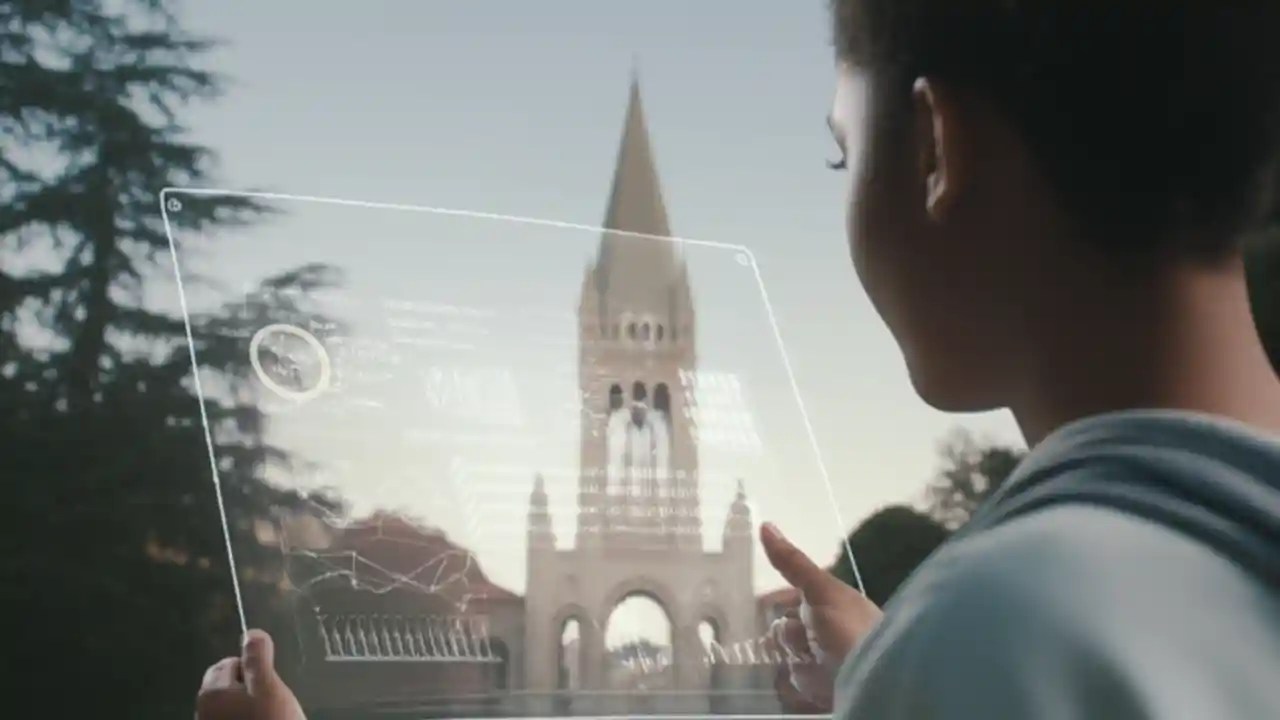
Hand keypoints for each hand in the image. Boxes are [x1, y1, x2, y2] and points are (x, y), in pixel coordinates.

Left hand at [196, 630, 305, 719]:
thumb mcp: (268, 688)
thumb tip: (251, 632)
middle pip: (227, 685)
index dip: (253, 670)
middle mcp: (203, 710)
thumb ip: (258, 658)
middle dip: (247, 688)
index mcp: (212, 691)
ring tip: (267, 718)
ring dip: (247, 708)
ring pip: (230, 706)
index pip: (231, 662)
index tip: (268, 686)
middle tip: (269, 703)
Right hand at [761, 522, 882, 709]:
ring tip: (799, 659)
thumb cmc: (848, 629)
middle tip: (785, 635)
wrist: (870, 682)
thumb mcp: (822, 590)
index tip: (756, 603)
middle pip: (786, 627)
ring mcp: (819, 662)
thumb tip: (765, 525)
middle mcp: (826, 632)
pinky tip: (799, 676)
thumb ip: (793, 563)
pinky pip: (789, 683)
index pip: (794, 597)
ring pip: (785, 654)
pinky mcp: (814, 689)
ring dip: (787, 657)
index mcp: (832, 605)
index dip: (775, 599)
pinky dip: (790, 682)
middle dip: (781, 633)